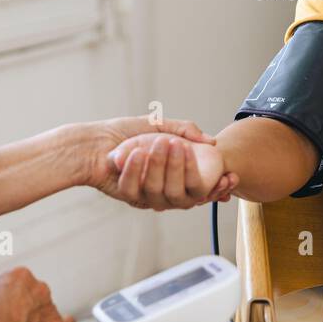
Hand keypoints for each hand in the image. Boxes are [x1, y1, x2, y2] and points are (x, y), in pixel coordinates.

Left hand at [107, 134, 237, 210]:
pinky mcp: (129, 196)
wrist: (93, 142)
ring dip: (161, 167)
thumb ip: (185, 130)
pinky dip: (137, 170)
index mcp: (176, 175)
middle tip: (182, 148)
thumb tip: (211, 142)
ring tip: (160, 144)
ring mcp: (148, 195)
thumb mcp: (159, 125)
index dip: (219, 187)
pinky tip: (137, 152)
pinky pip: (136, 189)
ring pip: (162, 191)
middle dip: (184, 168)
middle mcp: (165, 189)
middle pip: (185, 193)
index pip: (204, 187)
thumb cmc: (125, 133)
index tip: (229, 177)